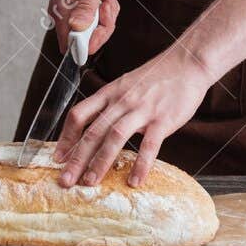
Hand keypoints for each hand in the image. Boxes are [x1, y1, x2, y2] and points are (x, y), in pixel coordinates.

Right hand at [49, 0, 117, 55]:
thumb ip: (85, 10)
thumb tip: (77, 32)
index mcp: (63, 13)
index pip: (76, 45)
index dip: (95, 38)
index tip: (104, 17)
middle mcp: (61, 16)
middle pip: (86, 39)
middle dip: (103, 23)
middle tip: (106, 2)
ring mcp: (67, 12)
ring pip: (91, 28)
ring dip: (104, 14)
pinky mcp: (73, 8)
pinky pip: (91, 19)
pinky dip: (102, 9)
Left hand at [55, 48, 210, 187]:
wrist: (187, 63)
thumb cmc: (156, 77)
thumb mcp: (125, 85)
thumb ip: (111, 104)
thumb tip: (95, 127)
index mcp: (109, 93)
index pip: (79, 114)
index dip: (66, 137)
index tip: (58, 157)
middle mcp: (121, 101)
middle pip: (92, 131)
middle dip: (76, 158)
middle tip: (66, 180)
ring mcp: (142, 110)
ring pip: (114, 137)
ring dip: (100, 162)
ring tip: (91, 182)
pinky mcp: (163, 119)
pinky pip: (149, 145)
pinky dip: (141, 165)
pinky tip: (134, 181)